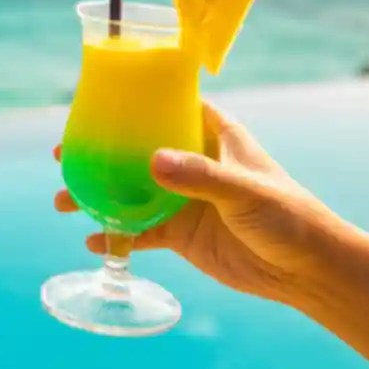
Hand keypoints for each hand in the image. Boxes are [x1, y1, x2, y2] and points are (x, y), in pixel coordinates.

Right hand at [54, 101, 342, 305]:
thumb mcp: (244, 191)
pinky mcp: (182, 234)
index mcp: (213, 136)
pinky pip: (140, 231)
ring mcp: (185, 199)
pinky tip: (92, 239)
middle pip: (138, 149)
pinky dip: (117, 234)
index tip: (100, 97)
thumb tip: (151, 161)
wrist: (306, 270)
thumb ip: (199, 176)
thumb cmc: (288, 216)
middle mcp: (194, 163)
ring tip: (64, 202)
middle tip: (62, 155)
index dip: (137, 100)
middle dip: (101, 152)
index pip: (171, 105)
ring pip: (131, 191)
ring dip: (99, 195)